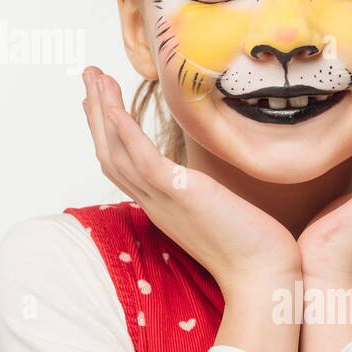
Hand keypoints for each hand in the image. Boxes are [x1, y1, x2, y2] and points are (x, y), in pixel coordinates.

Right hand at [81, 67, 300, 292]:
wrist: (263, 276)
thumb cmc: (251, 246)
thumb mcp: (218, 210)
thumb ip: (205, 193)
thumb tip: (211, 180)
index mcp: (160, 204)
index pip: (122, 163)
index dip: (106, 130)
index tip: (99, 100)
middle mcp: (152, 202)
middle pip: (109, 153)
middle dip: (95, 112)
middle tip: (88, 75)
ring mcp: (162, 199)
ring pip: (117, 152)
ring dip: (102, 111)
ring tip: (94, 77)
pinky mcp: (179, 195)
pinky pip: (142, 161)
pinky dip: (124, 133)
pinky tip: (113, 108)